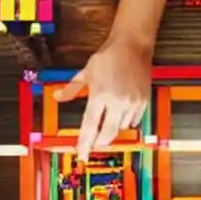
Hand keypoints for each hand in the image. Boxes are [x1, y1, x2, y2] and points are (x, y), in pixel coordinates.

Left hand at [55, 35, 152, 157]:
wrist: (133, 45)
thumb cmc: (108, 57)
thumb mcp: (86, 72)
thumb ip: (72, 88)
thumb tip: (56, 96)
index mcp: (100, 95)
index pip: (90, 125)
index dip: (84, 142)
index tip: (81, 153)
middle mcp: (117, 101)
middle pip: (108, 133)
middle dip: (100, 142)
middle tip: (94, 144)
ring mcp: (132, 102)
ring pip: (121, 128)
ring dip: (112, 130)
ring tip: (106, 126)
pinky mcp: (143, 101)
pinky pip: (134, 121)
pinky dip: (125, 122)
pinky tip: (120, 117)